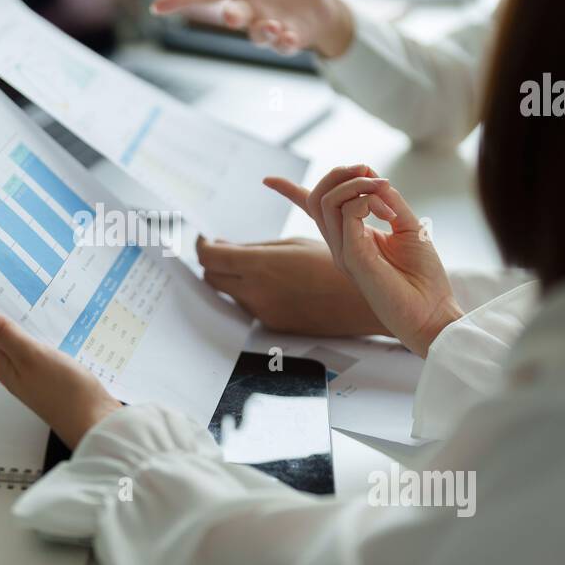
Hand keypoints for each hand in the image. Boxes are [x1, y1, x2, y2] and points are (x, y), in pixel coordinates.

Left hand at [0, 303, 121, 448]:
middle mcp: (18, 367)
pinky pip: (49, 343)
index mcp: (4, 364)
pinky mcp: (57, 371)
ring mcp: (38, 370)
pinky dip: (51, 328)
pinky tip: (61, 318)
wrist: (96, 421)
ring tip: (41, 290)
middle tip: (21, 275)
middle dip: (12, 304)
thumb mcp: (30, 356)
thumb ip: (2, 332)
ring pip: (29, 335)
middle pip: (8, 330)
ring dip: (33, 315)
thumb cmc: (64, 393)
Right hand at [150, 0, 355, 58]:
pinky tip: (289, 36)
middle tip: (230, 15)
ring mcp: (269, 27)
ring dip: (263, 31)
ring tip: (273, 26)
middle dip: (231, 17)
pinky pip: (283, 46)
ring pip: (258, 35)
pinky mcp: (290, 39)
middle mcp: (250, 10)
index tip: (157, 6)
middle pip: (232, 16)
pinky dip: (284, 42)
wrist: (323, 3)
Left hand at [196, 236, 385, 336]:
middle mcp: (256, 292)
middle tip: (222, 249)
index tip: (206, 239)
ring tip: (254, 264)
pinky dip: (249, 292)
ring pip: (230, 293)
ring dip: (231, 278)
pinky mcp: (272, 325)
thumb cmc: (335, 264)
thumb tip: (222, 245)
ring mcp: (263, 312)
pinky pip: (249, 306)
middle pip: (212, 277)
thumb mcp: (293, 243)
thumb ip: (254, 247)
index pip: (210, 257)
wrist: (361, 302)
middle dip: (212, 262)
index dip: (203, 246)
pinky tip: (271, 282)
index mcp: (260, 266)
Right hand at [264, 167, 463, 357]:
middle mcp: (340, 244)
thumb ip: (390, 202)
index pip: (315, 212)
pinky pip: (349, 213)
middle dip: (340, 174)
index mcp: (351, 238)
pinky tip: (388, 212)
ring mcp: (342, 251)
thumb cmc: (423, 277)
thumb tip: (376, 180)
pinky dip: (368, 200)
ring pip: (327, 201)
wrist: (432, 313)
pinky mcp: (352, 257)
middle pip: (318, 197)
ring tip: (384, 189)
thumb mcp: (409, 227)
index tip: (268, 181)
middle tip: (371, 174)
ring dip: (357, 183)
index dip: (289, 193)